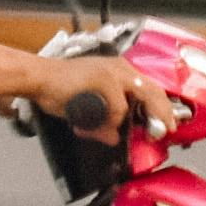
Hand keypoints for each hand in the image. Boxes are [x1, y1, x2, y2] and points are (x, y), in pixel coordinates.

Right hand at [36, 53, 174, 143]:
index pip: (150, 89)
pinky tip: (89, 125)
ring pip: (141, 97)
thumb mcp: (89, 107)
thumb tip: (114, 138)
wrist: (38, 78)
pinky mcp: (104, 79)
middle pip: (154, 91)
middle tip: (163, 131)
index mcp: (119, 71)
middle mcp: (120, 68)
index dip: (161, 107)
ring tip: (116, 131)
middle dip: (162, 113)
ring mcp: (113, 72)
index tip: (167, 124)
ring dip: (133, 119)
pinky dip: (108, 122)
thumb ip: (105, 121)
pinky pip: (118, 108)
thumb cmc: (59, 88)